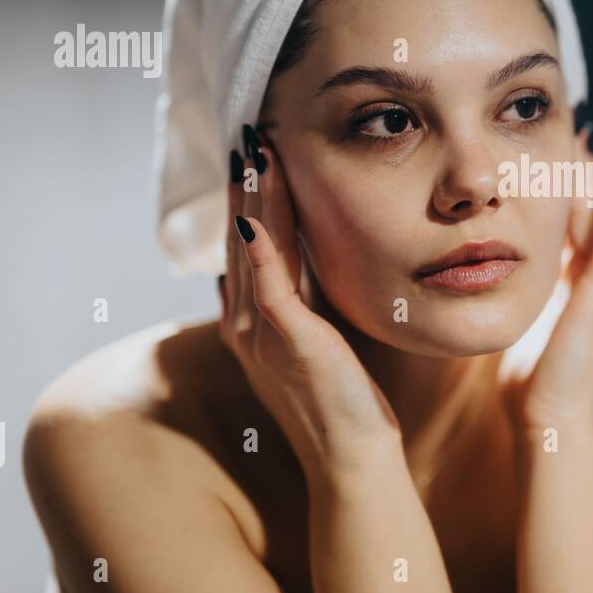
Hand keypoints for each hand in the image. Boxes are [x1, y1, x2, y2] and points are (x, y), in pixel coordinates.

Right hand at [218, 135, 400, 478]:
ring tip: (252, 153)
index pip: (243, 248)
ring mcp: (262, 334)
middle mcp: (245, 325)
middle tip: (244, 137)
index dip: (244, 200)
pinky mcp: (290, 342)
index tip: (250, 156)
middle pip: (240, 241)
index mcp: (249, 324)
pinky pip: (270, 285)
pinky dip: (261, 247)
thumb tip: (268, 266)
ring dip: (252, 200)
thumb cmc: (341, 401)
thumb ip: (294, 301)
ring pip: (252, 252)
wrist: (351, 456)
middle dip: (242, 187)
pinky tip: (256, 212)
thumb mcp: (311, 340)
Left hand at [504, 139, 592, 430]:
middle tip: (574, 127)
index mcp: (573, 289)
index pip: (569, 229)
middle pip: (587, 215)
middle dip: (580, 174)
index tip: (551, 155)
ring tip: (591, 133)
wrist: (549, 418)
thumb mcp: (516, 328)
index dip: (561, 193)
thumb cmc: (528, 385)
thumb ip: (510, 302)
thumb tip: (481, 282)